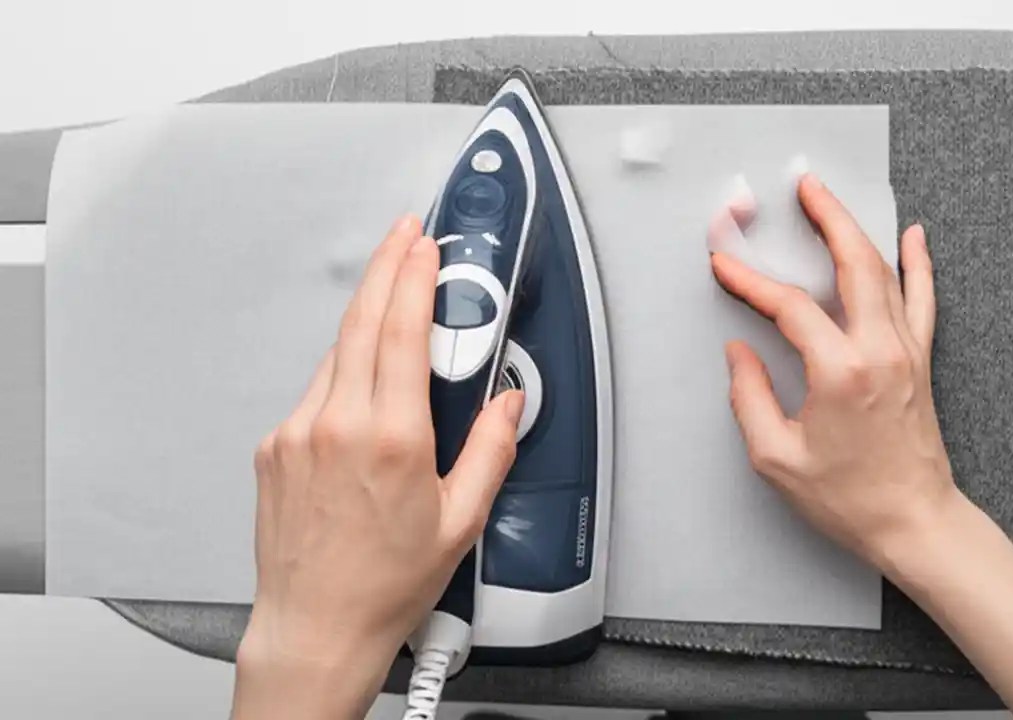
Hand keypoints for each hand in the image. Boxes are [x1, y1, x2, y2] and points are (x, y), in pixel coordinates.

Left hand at [232, 215, 523, 718]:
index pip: (402, 332)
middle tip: (404, 235)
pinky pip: (315, 389)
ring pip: (335, 353)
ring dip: (365, 316)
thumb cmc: (384, 585)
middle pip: (361, 321)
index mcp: (391, 438)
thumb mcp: (462, 521)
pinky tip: (363, 380)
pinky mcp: (274, 447)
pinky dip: (343, 370)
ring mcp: (297, 432)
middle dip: (386, 267)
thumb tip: (506, 406)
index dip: (414, 278)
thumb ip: (490, 451)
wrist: (314, 625)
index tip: (424, 246)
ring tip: (392, 298)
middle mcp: (337, 425)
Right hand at [715, 177, 1012, 719]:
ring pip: (886, 272)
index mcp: (841, 372)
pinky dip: (919, 265)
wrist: (915, 523)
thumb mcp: (777, 458)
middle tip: (803, 189)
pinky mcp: (921, 362)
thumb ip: (749, 398)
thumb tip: (740, 353)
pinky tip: (915, 238)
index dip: (752, 282)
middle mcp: (880, 351)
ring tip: (834, 202)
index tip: (726, 267)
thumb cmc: (850, 499)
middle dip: (825, 218)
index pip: (789, 307)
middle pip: (853, 263)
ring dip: (859, 231)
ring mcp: (907, 352)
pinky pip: (923, 299)